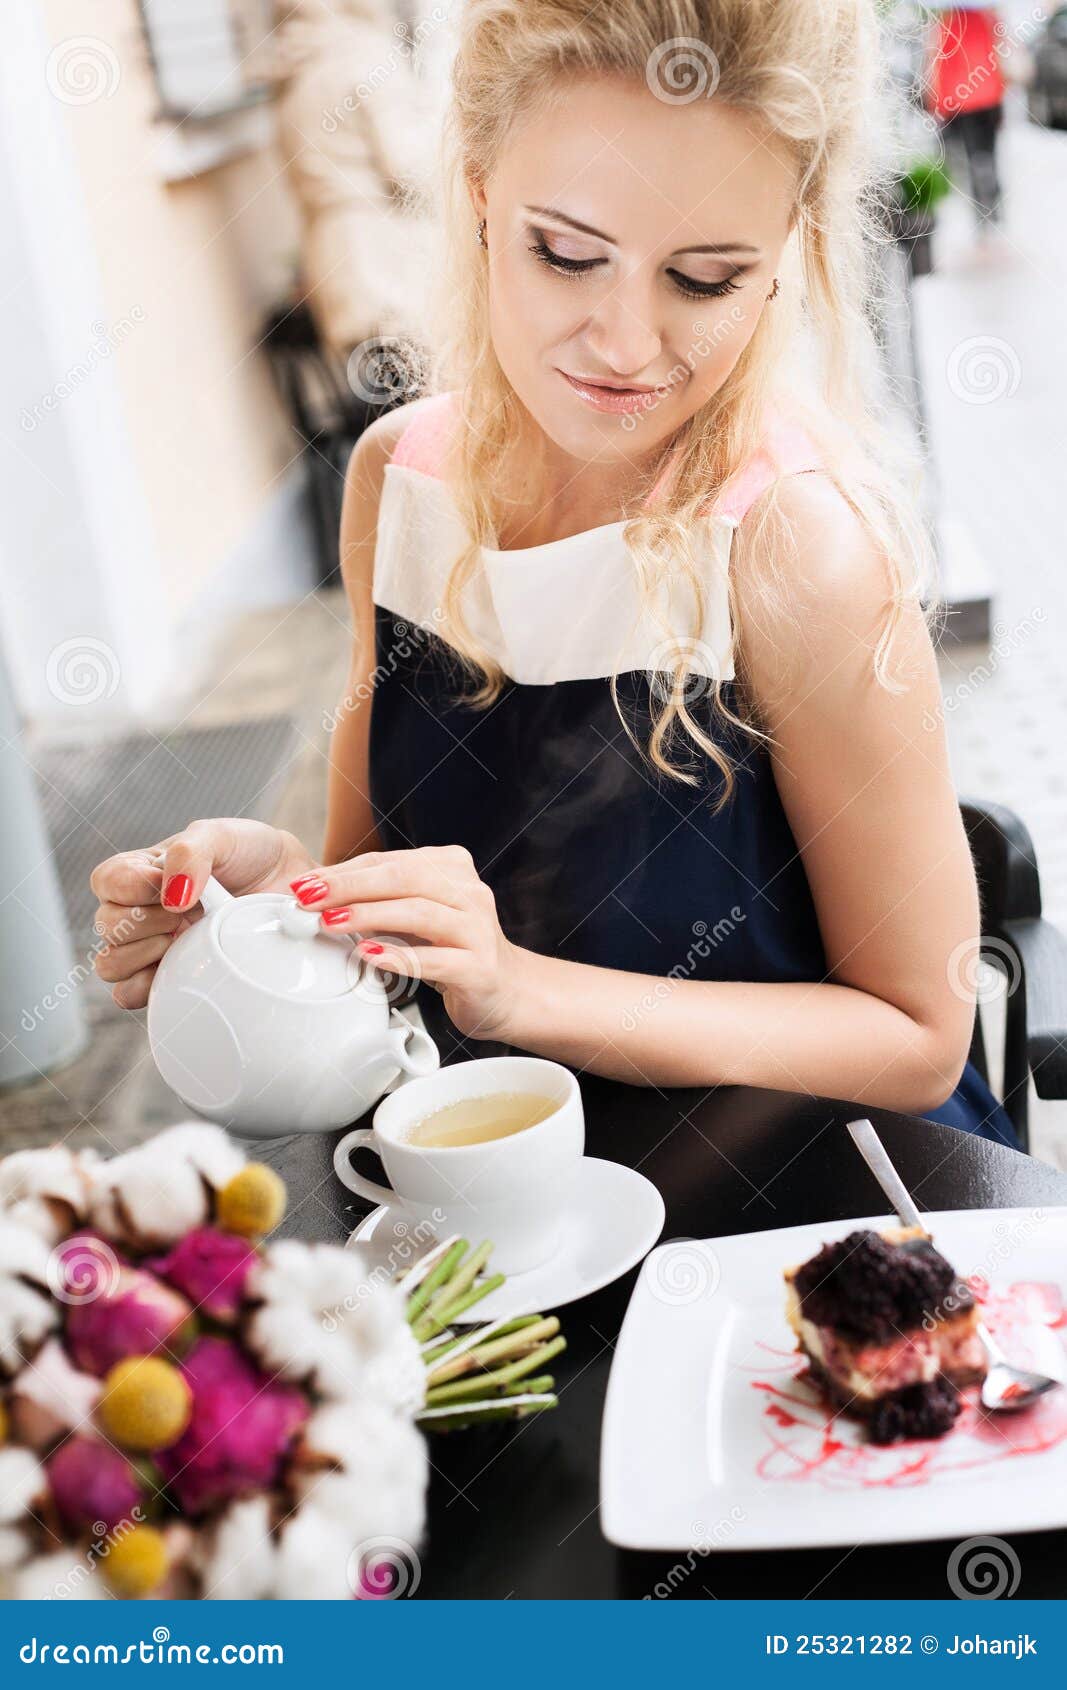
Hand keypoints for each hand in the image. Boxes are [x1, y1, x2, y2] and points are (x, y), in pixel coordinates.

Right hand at [90, 819, 316, 1009]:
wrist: (298, 891)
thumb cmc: (253, 856)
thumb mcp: (222, 836)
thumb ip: (190, 852)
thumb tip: (171, 896)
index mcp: (144, 871)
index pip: (106, 880)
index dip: (130, 885)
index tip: (169, 885)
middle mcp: (141, 910)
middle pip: (106, 925)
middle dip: (146, 920)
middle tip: (187, 913)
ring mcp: (154, 948)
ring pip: (110, 964)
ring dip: (144, 953)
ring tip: (187, 937)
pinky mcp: (171, 979)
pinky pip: (130, 996)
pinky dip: (146, 988)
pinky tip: (179, 973)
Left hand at [288, 845, 522, 1040]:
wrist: (507, 991)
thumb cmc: (452, 949)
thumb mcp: (419, 915)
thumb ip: (382, 899)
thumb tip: (319, 896)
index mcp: (452, 868)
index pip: (390, 863)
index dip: (344, 871)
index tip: (304, 884)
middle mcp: (469, 891)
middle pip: (403, 878)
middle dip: (349, 886)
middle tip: (308, 897)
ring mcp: (478, 928)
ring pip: (418, 912)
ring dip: (369, 916)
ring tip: (331, 922)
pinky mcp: (479, 967)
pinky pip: (435, 959)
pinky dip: (400, 956)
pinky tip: (369, 956)